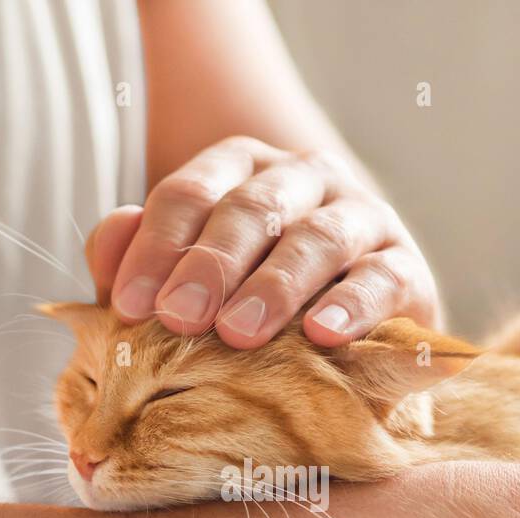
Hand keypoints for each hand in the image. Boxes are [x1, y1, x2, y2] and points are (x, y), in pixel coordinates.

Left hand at [83, 136, 439, 348]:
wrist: (343, 346)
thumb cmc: (249, 309)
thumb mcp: (186, 285)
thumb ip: (139, 261)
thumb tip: (112, 240)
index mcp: (242, 170)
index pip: (190, 193)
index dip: (156, 248)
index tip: (129, 306)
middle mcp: (304, 179)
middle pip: (252, 207)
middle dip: (210, 264)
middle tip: (178, 319)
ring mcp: (361, 217)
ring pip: (317, 237)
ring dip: (274, 287)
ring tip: (237, 334)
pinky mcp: (407, 267)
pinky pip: (382, 279)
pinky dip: (354, 305)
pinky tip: (324, 334)